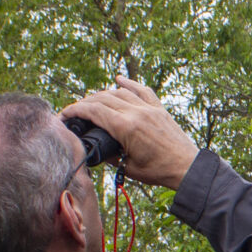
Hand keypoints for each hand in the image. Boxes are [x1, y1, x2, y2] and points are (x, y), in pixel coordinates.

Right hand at [60, 75, 198, 189]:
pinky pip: (142, 90)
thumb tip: (96, 149)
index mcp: (126, 127)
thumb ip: (110, 156)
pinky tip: (119, 79)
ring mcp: (149, 108)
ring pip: (119, 92)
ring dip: (102, 94)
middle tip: (74, 111)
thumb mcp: (128, 168)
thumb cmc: (159, 171)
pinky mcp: (159, 109)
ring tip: (91, 100)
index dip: (75, 111)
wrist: (186, 167)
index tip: (64, 114)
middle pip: (102, 99)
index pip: (93, 111)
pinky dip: (129, 84)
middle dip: (84, 103)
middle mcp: (136, 113)